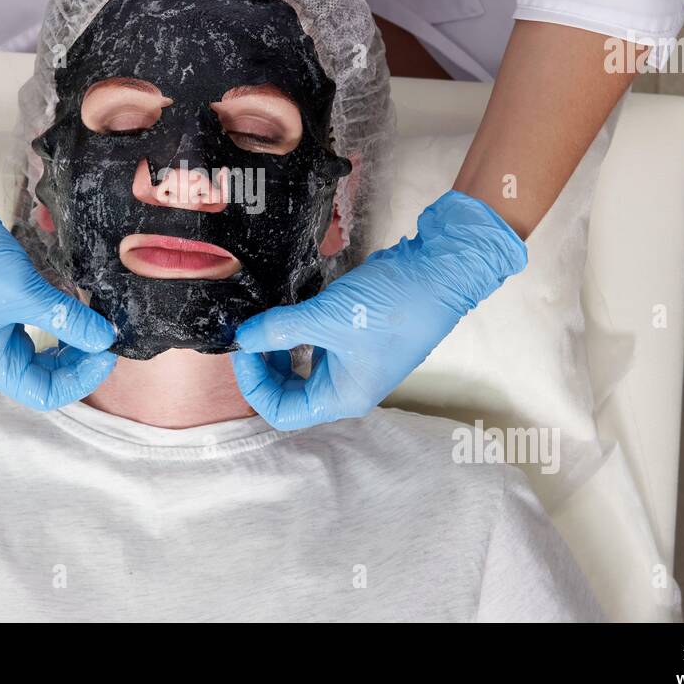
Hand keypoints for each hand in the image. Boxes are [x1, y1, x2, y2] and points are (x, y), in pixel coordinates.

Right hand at [0, 166, 116, 408]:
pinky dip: (58, 319)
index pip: (45, 395)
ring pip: (42, 351)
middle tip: (106, 333)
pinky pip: (35, 326)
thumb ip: (67, 319)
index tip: (108, 350)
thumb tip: (105, 339)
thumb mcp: (23, 291)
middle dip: (80, 359)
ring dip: (71, 340)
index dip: (82, 378)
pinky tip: (74, 304)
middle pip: (45, 376)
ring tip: (95, 320)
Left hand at [231, 190, 526, 429]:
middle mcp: (347, 386)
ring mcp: (352, 361)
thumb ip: (279, 329)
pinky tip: (288, 308)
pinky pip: (315, 342)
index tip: (242, 346)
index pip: (281, 412)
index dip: (254, 383)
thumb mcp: (327, 317)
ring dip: (278, 344)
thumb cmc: (392, 305)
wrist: (440, 271)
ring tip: (265, 317)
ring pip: (299, 365)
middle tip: (248, 330)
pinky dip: (297, 329)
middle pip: (287, 391)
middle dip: (262, 364)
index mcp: (343, 397)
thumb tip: (242, 337)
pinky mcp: (355, 336)